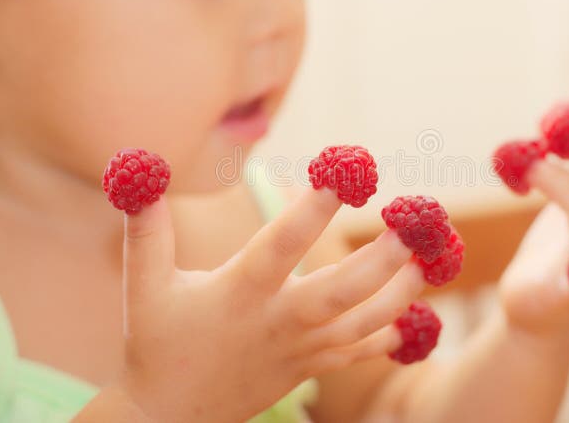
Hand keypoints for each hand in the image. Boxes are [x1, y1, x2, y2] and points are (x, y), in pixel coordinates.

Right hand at [116, 188, 423, 421]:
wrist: (170, 417)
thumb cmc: (158, 343)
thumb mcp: (144, 286)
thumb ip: (146, 230)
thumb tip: (140, 170)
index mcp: (239, 294)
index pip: (280, 246)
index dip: (313, 209)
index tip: (344, 171)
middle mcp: (276, 323)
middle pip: (339, 294)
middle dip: (381, 261)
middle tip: (414, 226)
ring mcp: (299, 351)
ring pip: (360, 326)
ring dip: (399, 294)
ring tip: (428, 261)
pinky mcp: (309, 369)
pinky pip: (358, 354)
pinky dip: (390, 336)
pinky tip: (417, 314)